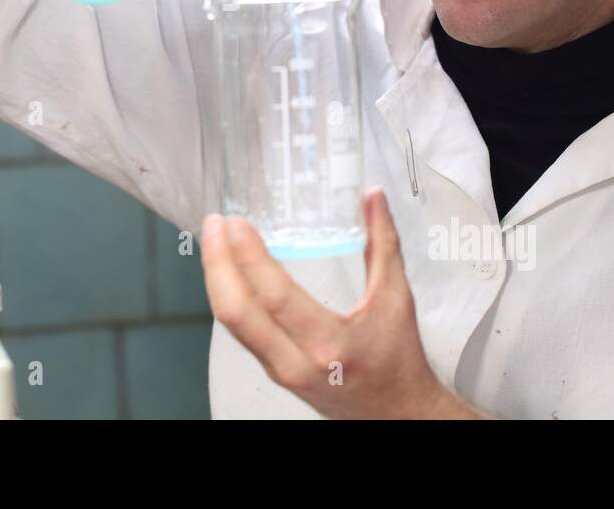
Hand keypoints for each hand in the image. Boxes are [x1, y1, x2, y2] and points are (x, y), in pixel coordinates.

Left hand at [200, 187, 489, 418]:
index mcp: (329, 343)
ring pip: (231, 323)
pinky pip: (239, 331)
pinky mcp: (273, 370)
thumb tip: (373, 197)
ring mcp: (279, 369)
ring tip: (213, 239)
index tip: (236, 223)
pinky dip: (227, 296)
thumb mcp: (397, 299)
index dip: (248, 255)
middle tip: (214, 224)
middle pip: (236, 312)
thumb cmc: (399, 364)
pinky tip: (225, 270)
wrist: (397, 415)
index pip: (274, 296)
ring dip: (217, 277)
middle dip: (217, 262)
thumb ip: (384, 243)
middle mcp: (296, 361)